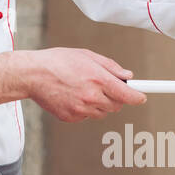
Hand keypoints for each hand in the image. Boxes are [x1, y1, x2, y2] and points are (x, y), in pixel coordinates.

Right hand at [25, 48, 144, 122]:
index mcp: (98, 79)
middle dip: (115, 97)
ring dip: (99, 103)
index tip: (142, 96)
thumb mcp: (86, 56)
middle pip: (117, 105)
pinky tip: (72, 96)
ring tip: (83, 89)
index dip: (138, 96)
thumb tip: (128, 76)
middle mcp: (91, 97)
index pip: (128, 95)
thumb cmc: (57, 61)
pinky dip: (84, 109)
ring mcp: (81, 110)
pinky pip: (86, 116)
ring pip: (102, 112)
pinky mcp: (71, 118)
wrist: (32, 75)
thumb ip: (110, 67)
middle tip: (104, 86)